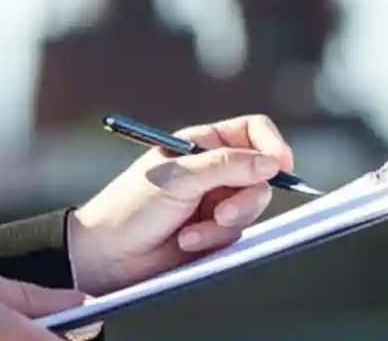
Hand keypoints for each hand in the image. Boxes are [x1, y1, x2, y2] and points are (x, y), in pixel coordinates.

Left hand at [68, 115, 293, 294]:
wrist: (106, 255)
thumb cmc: (132, 206)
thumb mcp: (180, 179)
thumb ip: (227, 167)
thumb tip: (273, 164)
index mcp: (205, 144)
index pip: (254, 132)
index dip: (272, 145)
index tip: (280, 166)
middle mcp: (215, 169)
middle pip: (261, 174)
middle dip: (245, 198)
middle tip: (222, 213)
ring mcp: (216, 200)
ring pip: (252, 207)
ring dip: (225, 223)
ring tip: (191, 234)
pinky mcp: (215, 230)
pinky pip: (236, 233)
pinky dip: (214, 239)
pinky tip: (187, 242)